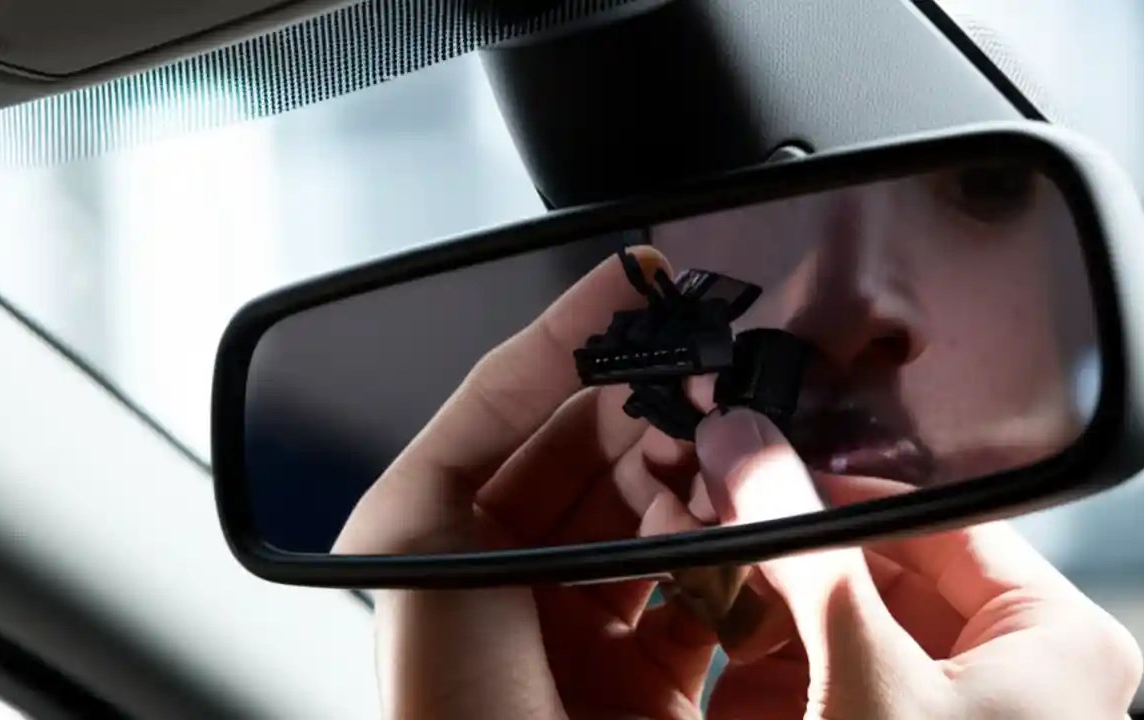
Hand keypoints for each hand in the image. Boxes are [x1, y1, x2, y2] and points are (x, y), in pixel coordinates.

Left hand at [333, 248, 722, 719]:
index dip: (571, 338)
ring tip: (719, 450)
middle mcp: (513, 573)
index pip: (515, 405)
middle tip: (701, 368)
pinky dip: (726, 556)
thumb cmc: (437, 696)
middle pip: (595, 453)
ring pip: (656, 512)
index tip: (630, 280)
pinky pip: (701, 591)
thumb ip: (468, 429)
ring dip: (691, 479)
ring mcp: (584, 622)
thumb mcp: (406, 536)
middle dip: (648, 405)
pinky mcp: (651, 674)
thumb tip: (555, 346)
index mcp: (447, 534)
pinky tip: (737, 530)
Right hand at [694, 408, 1143, 719]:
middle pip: (880, 567)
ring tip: (698, 562)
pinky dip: (761, 655)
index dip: (840, 487)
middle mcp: (1007, 672)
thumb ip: (808, 555)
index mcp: (1054, 639)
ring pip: (842, 623)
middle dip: (790, 550)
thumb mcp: (874, 674)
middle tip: (718, 510)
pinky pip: (820, 674)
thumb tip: (746, 448)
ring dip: (763, 599)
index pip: (940, 517)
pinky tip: (712, 636)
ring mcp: (938, 709)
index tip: (765, 466)